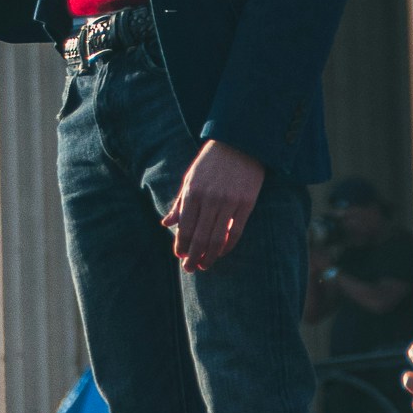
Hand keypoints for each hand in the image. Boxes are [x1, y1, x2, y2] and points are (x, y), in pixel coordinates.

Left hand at [162, 140, 265, 270]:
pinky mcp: (246, 204)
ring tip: (204, 265)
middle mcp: (209, 199)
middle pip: (200, 237)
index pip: (184, 227)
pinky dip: (227, 246)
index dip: (181, 246)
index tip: (180, 256)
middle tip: (190, 269)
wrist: (239, 143)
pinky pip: (236, 232)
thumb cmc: (211, 161)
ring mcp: (229, 202)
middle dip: (193, 256)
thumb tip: (166, 224)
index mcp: (193, 192)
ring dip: (209, 256)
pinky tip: (221, 253)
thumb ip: (180, 202)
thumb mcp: (190, 178)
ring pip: (217, 239)